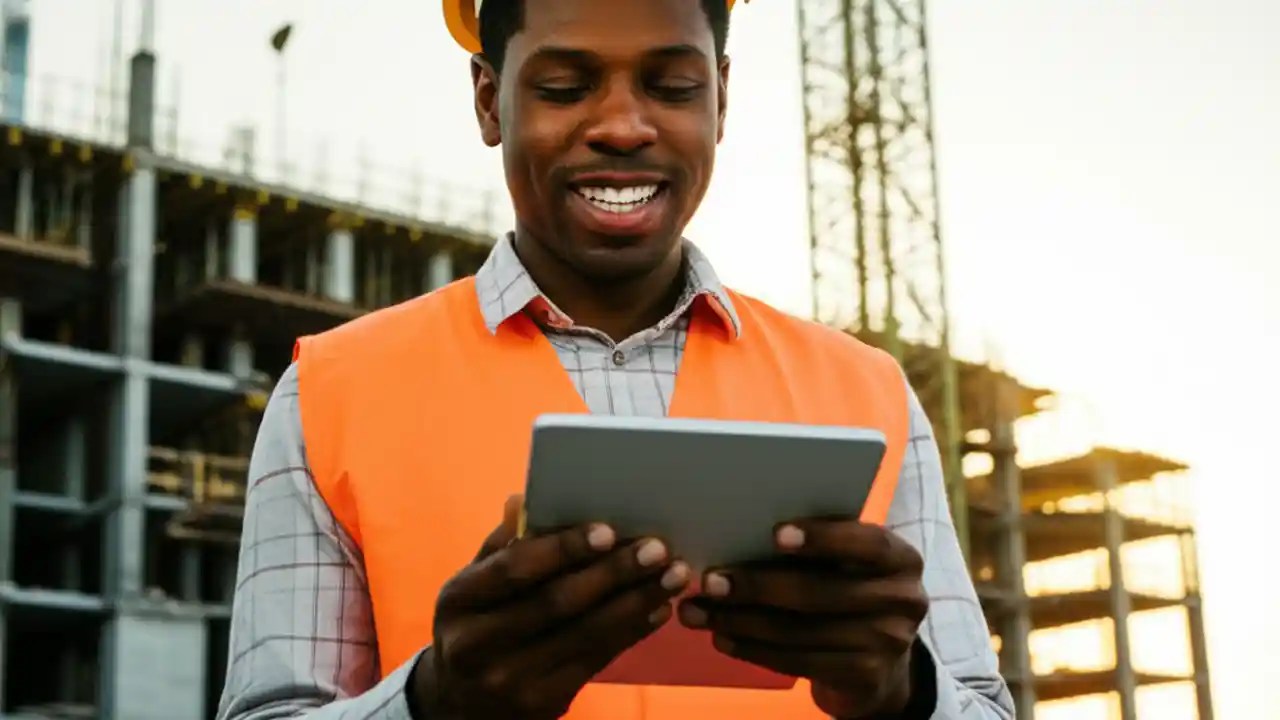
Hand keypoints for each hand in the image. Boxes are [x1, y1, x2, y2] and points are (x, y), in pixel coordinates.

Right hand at [412, 495, 690, 719]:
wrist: (461, 704)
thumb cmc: (476, 624)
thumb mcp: (474, 585)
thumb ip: (502, 545)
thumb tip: (527, 499)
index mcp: (458, 600)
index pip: (513, 570)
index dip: (561, 549)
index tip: (607, 530)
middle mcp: (477, 645)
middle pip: (556, 603)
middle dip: (613, 573)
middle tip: (656, 548)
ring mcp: (511, 680)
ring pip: (586, 634)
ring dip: (636, 602)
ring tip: (674, 575)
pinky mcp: (543, 703)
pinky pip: (597, 660)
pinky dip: (633, 631)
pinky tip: (658, 607)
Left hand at [677, 520, 927, 718]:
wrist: (879, 666)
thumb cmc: (848, 594)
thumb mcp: (845, 566)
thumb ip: (815, 549)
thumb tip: (738, 526)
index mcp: (900, 558)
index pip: (867, 543)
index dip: (823, 538)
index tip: (775, 535)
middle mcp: (904, 599)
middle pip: (821, 592)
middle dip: (758, 585)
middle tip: (710, 580)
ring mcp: (889, 643)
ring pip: (801, 631)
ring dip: (742, 621)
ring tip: (699, 611)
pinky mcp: (865, 677)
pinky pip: (798, 661)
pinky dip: (753, 649)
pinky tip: (721, 637)